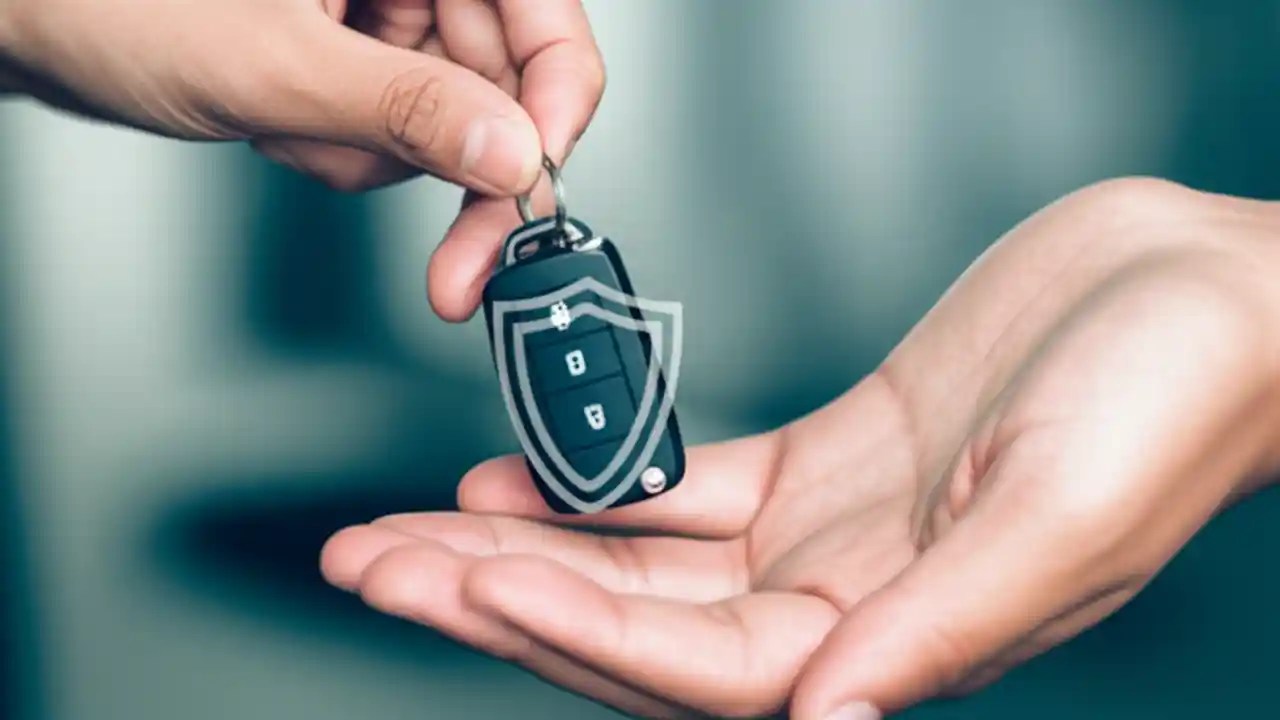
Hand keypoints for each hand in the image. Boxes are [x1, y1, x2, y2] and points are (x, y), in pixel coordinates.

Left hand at [0, 0, 603, 319]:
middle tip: (461, 266)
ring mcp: (383, 7)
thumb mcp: (276, 64)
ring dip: (375, 157)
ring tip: (293, 129)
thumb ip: (408, 109)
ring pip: (446, 121)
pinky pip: (394, 130)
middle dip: (461, 174)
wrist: (30, 18)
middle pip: (503, 84)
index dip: (557, 108)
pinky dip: (344, 152)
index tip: (534, 185)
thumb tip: (513, 154)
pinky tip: (285, 127)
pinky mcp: (354, 51)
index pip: (545, 20)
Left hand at [320, 178, 1279, 717]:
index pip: (707, 666)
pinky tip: (515, 469)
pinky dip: (597, 486)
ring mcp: (832, 537)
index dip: (583, 627)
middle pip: (638, 627)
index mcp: (903, 636)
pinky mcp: (828, 465)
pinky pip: (685, 491)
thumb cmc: (1177, 389)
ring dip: (521, 543)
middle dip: (498, 597)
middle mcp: (850, 605)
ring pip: (642, 563)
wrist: (1205, 292)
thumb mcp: (1065, 506)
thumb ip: (941, 625)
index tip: (471, 569)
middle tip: (372, 566)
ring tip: (408, 527)